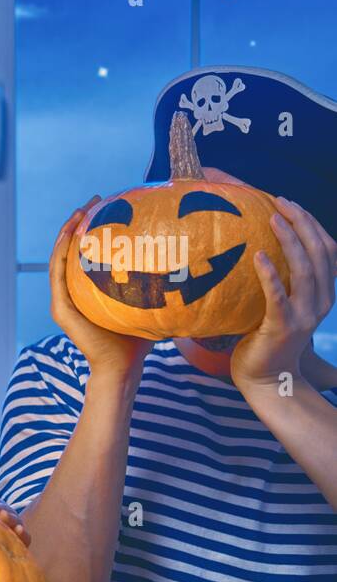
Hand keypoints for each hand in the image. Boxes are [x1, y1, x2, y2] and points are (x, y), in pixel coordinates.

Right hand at [48, 197, 153, 379]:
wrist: (123, 367)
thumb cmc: (139, 339)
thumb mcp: (147, 302)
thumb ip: (155, 282)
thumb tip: (188, 258)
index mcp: (86, 291)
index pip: (85, 252)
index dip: (91, 227)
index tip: (106, 204)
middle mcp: (71, 293)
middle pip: (69, 249)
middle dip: (78, 221)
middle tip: (94, 199)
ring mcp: (63, 301)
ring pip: (60, 257)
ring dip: (67, 231)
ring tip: (81, 210)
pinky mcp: (62, 309)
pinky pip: (58, 275)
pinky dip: (63, 252)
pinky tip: (71, 234)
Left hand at [231, 197, 336, 391]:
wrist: (266, 379)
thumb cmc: (264, 340)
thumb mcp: (279, 306)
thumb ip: (280, 283)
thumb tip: (254, 251)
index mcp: (322, 293)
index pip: (326, 250)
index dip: (311, 224)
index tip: (290, 205)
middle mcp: (319, 301)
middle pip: (319, 253)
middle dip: (303, 223)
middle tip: (280, 202)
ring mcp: (304, 315)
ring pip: (304, 270)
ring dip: (289, 241)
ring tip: (273, 219)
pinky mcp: (283, 327)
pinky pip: (278, 296)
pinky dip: (270, 275)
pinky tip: (258, 256)